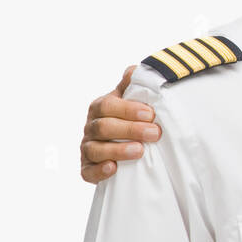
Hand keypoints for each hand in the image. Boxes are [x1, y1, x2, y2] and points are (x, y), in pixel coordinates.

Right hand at [80, 66, 161, 182]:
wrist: (126, 148)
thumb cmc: (131, 120)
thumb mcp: (131, 100)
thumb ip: (134, 85)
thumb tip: (136, 70)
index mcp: (100, 108)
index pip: (107, 106)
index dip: (127, 110)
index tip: (150, 114)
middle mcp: (91, 127)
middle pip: (104, 127)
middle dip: (130, 130)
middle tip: (155, 133)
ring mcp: (87, 149)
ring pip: (96, 150)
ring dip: (118, 150)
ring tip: (140, 151)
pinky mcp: (87, 169)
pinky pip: (87, 172)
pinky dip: (99, 171)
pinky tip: (113, 168)